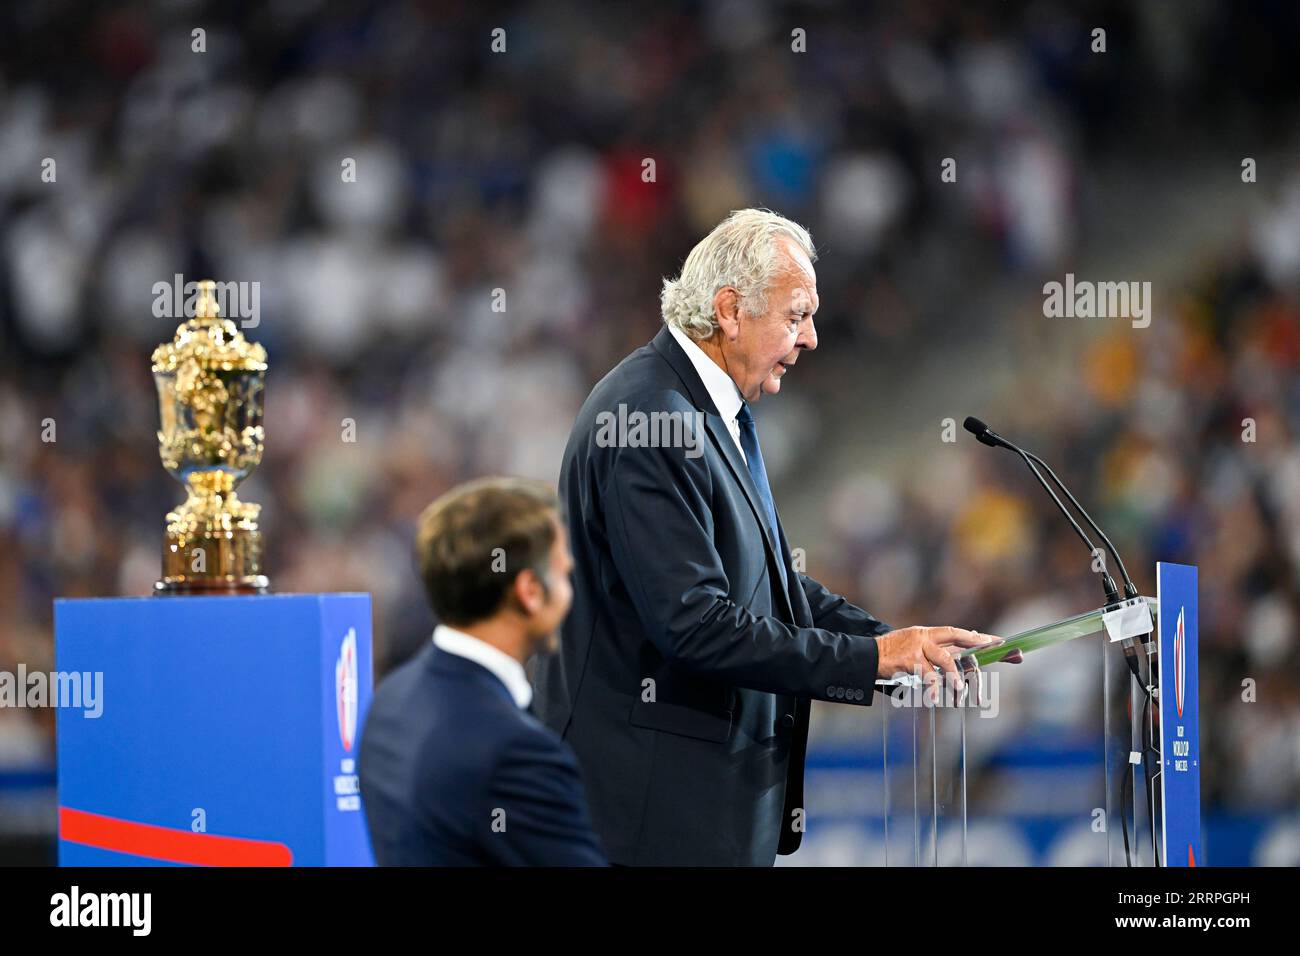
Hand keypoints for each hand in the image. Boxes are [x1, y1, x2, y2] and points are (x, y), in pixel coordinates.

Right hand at [874, 626, 1004, 692]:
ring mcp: (917, 648)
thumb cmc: (893, 653)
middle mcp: (924, 637)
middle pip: (955, 638)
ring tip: (960, 689)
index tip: (998, 642)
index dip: (978, 637)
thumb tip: (961, 652)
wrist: (867, 656)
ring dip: (954, 675)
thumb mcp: (914, 645)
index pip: (957, 632)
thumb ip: (935, 649)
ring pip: (944, 659)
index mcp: (927, 633)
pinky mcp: (909, 661)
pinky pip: (927, 677)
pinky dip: (933, 689)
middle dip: (976, 646)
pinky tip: (935, 698)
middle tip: (993, 652)